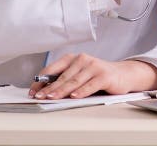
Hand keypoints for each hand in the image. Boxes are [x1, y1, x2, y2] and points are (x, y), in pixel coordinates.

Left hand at [29, 55, 156, 98]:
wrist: (122, 74)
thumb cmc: (98, 76)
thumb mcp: (80, 75)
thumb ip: (65, 80)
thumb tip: (45, 91)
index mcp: (74, 58)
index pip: (54, 68)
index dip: (42, 79)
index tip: (33, 90)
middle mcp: (83, 59)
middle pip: (63, 76)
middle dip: (50, 87)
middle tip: (40, 96)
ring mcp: (94, 66)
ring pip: (75, 80)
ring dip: (62, 90)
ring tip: (52, 97)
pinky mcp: (104, 75)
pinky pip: (90, 84)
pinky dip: (81, 91)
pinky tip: (74, 97)